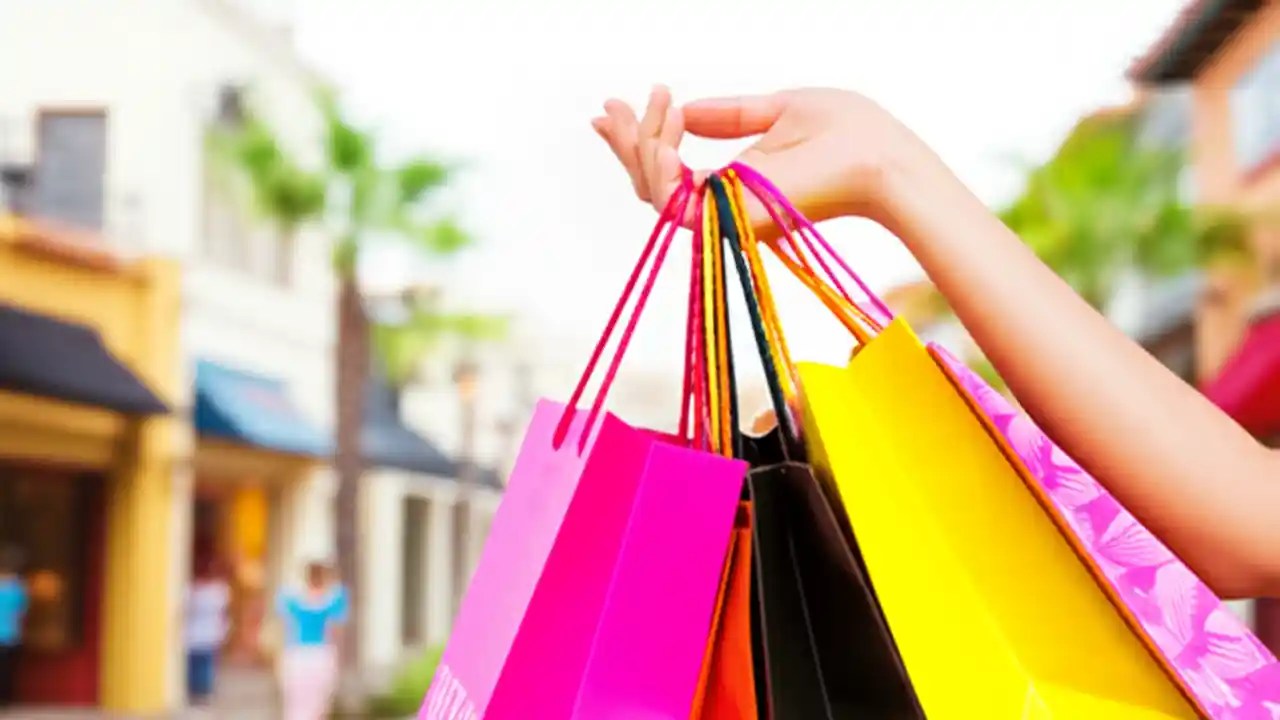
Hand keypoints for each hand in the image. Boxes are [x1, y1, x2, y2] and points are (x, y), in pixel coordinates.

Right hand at [591, 86, 937, 231]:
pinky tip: (666, 133)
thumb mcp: (778, 110)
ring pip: (652, 190)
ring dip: (642, 146)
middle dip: (625, 142)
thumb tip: (688, 109)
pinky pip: (670, 201)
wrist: (881, 158)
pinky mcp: (728, 218)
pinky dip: (659, 166)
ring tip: (659, 106)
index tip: (616, 106)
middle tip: (609, 107)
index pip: (671, 170)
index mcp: (735, 182)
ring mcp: (724, 214)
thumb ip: (731, 114)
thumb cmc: (848, 134)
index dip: (639, 139)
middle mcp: (723, 204)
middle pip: (650, 183)